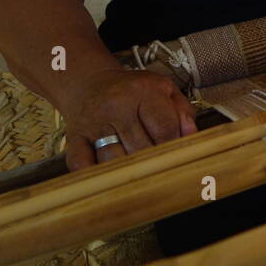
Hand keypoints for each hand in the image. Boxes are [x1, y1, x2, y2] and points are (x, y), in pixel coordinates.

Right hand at [59, 67, 197, 169]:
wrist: (89, 83)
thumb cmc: (133, 90)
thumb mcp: (164, 89)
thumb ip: (183, 111)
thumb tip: (191, 135)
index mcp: (141, 91)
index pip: (164, 128)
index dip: (176, 146)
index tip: (181, 157)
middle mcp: (115, 107)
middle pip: (141, 148)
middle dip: (156, 163)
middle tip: (165, 173)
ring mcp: (93, 124)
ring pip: (114, 160)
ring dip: (130, 173)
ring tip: (143, 180)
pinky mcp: (75, 139)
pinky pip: (81, 164)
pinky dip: (95, 176)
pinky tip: (110, 181)